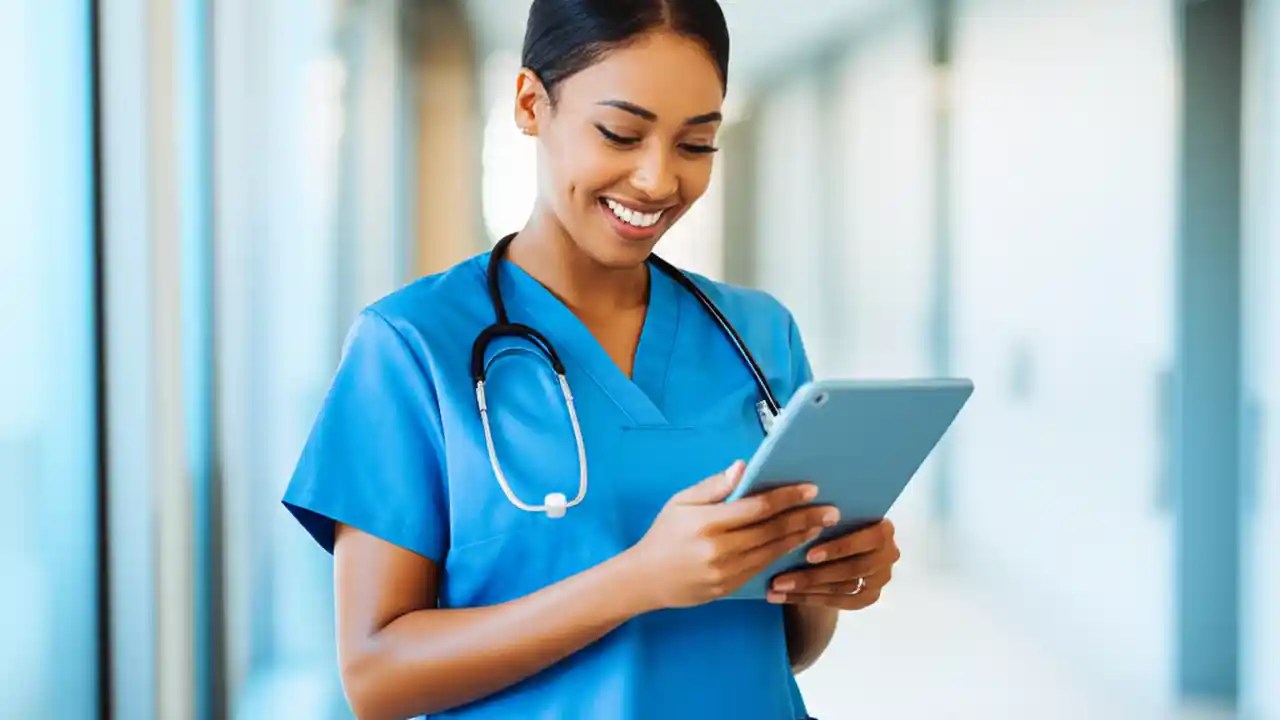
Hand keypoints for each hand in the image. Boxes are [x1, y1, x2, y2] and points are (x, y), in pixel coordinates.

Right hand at [621, 461, 841, 610]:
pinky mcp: (729, 588)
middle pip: (770, 531)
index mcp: (707, 523)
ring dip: (799, 537)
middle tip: (830, 510)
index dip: (786, 497)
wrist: (645, 579)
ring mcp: (725, 572)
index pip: (756, 507)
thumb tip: (743, 467)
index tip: (810, 488)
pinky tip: (797, 544)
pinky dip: (782, 554)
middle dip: (803, 518)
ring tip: (821, 525)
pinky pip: (762, 568)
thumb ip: (714, 486)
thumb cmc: (664, 534)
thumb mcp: (680, 502)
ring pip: (771, 551)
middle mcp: (719, 550)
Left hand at [765, 519, 899, 609]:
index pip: (867, 540)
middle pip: (851, 570)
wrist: (841, 540)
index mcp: (884, 529)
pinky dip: (809, 600)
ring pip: (842, 589)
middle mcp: (888, 555)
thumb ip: (824, 513)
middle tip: (780, 581)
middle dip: (813, 576)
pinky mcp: (868, 597)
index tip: (807, 555)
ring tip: (775, 589)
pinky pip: (839, 603)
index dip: (838, 549)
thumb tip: (795, 504)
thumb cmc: (833, 519)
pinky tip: (783, 598)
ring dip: (805, 590)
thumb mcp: (833, 513)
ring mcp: (879, 579)